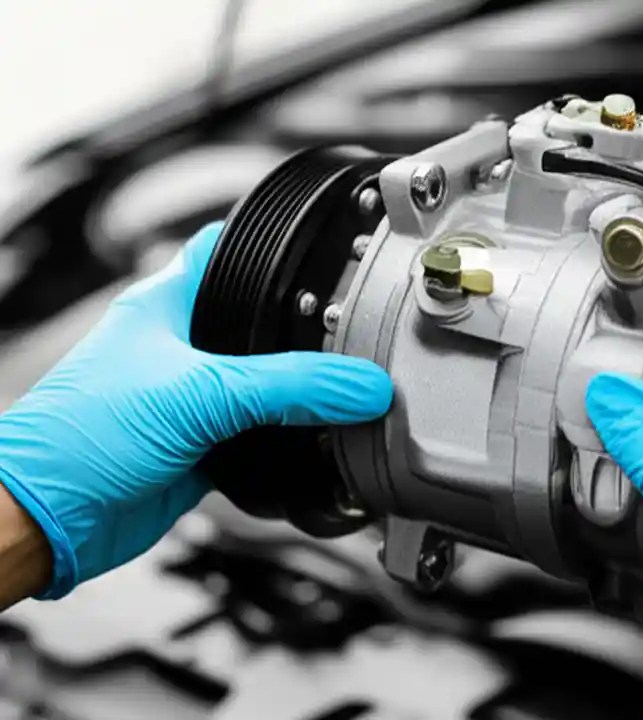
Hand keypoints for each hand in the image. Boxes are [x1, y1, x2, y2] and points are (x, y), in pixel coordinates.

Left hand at [0, 223, 392, 599]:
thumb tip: (362, 385)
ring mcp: (190, 400)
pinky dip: (287, 443)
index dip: (276, 245)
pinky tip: (314, 443)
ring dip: (299, 393)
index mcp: (166, 304)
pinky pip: (259, 438)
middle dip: (305, 330)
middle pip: (258, 324)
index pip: (226, 249)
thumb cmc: (80, 439)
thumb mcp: (202, 394)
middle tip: (353, 329)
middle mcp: (179, 347)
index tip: (326, 248)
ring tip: (345, 387)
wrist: (50, 521)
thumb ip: (292, 387)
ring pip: (264, 385)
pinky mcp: (200, 449)